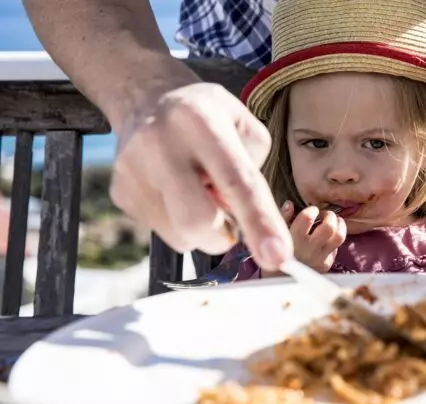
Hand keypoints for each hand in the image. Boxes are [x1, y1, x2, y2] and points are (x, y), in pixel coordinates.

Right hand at [108, 80, 291, 270]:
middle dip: (224, 236)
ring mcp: (134, 172)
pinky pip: (164, 231)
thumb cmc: (208, 118)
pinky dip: (181, 221)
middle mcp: (160, 144)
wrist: (146, 99)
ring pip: (182, 235)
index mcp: (200, 121)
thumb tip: (243, 222)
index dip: (260, 222)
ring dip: (203, 227)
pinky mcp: (121, 194)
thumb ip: (253, 173)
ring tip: (198, 189)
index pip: (236, 182)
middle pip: (198, 221)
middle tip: (231, 220)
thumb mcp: (244, 126)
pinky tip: (176, 190)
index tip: (278, 256)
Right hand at [281, 201, 346, 272]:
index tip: (312, 210)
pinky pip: (336, 248)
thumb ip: (282, 218)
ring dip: (339, 225)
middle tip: (325, 214)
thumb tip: (290, 204)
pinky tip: (326, 239)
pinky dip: (333, 240)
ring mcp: (319, 259)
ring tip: (334, 221)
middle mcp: (308, 250)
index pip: (307, 218)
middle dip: (329, 215)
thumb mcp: (276, 234)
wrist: (279, 281)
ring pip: (339, 237)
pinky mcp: (325, 265)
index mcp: (293, 239)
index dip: (312, 210)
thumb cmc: (276, 255)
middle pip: (329, 227)